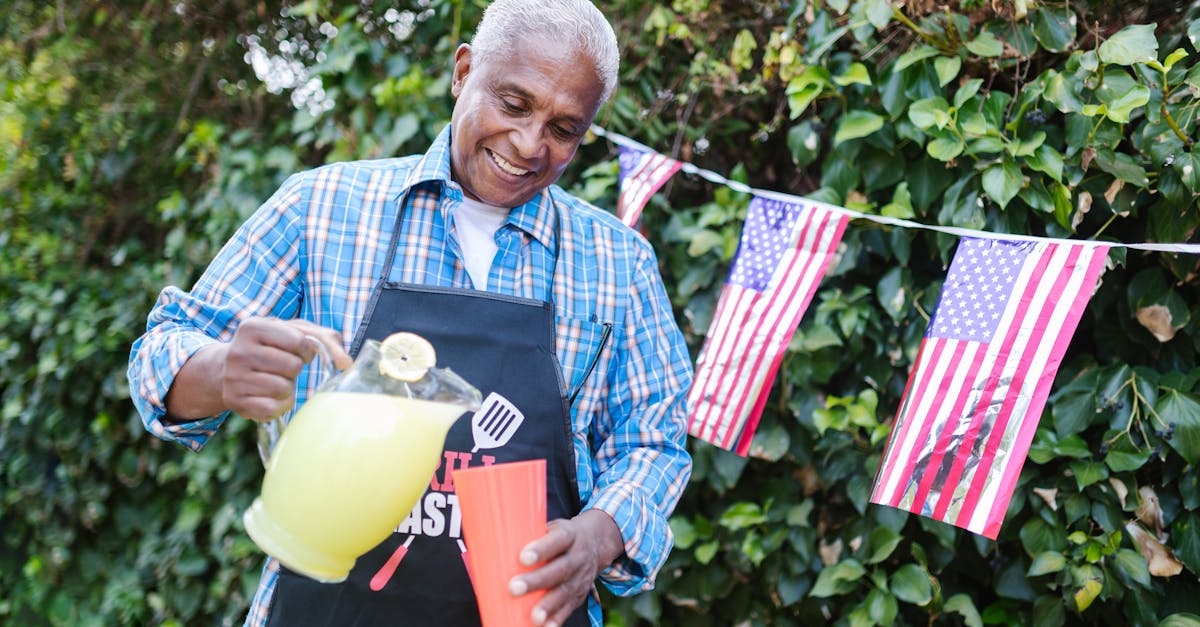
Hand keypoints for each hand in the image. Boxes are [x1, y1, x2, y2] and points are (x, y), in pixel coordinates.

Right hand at [218, 318, 351, 421]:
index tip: (297, 351)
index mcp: (253, 326)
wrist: (226, 368)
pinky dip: (280, 405)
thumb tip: (346, 363)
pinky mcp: (235, 402)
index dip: (306, 350)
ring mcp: (233, 378)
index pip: (299, 341)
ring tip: (274, 379)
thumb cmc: (271, 346)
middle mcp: (238, 351)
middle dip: (295, 368)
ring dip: (287, 387)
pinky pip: (273, 408)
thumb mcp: (295, 332)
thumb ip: (326, 340)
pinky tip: (269, 396)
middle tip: (282, 367)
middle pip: (292, 366)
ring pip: (283, 388)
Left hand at [508, 509, 623, 626]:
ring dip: (549, 606)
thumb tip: (490, 546)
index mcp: (569, 535)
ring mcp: (581, 577)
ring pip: (565, 592)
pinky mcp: (580, 595)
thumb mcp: (551, 528)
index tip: (523, 558)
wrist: (596, 542)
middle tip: (514, 588)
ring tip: (534, 617)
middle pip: (560, 569)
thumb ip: (528, 536)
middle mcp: (578, 556)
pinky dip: (557, 619)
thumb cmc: (560, 536)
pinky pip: (569, 608)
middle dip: (537, 580)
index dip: (542, 549)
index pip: (558, 540)